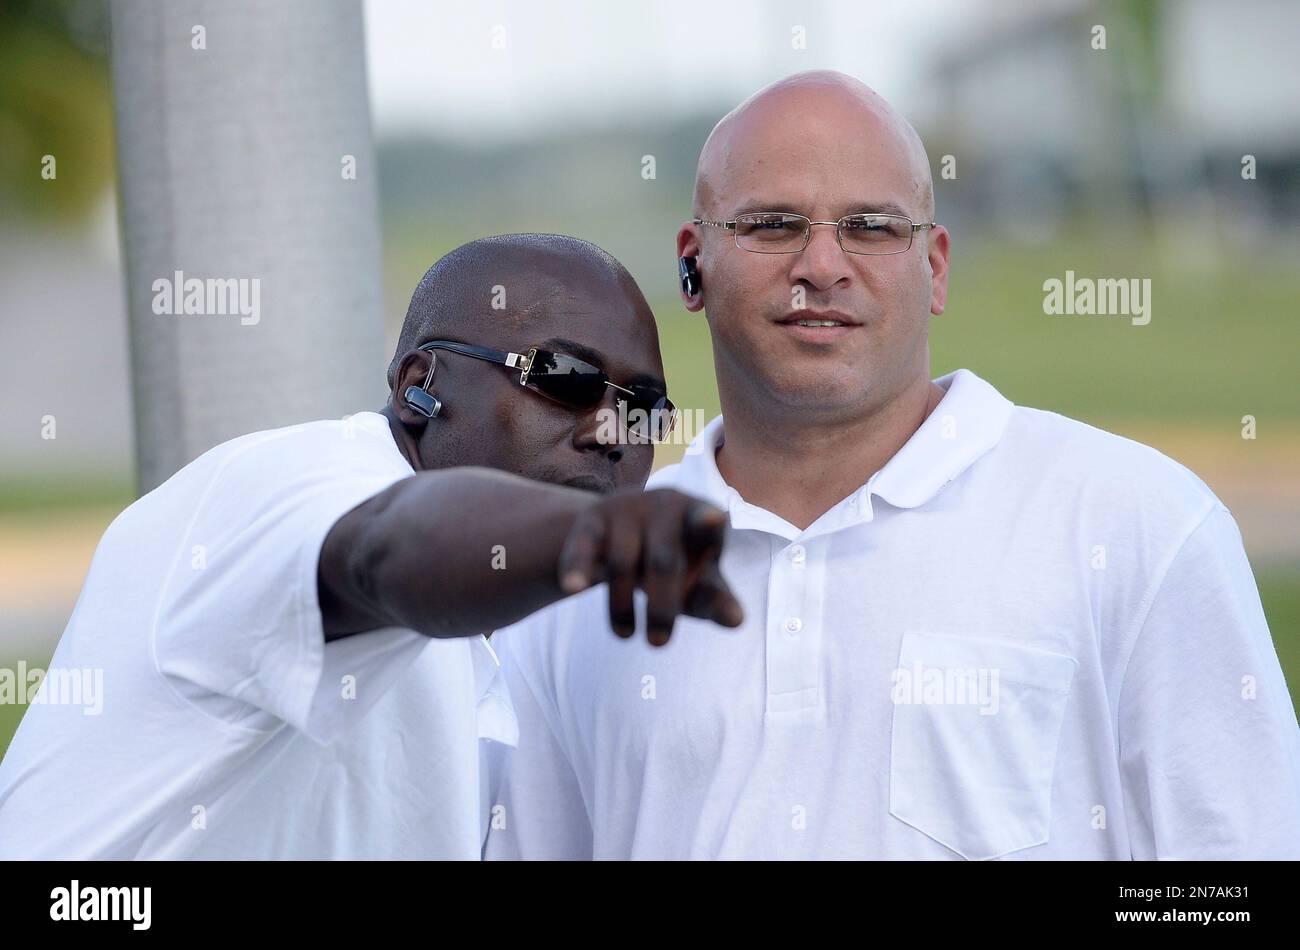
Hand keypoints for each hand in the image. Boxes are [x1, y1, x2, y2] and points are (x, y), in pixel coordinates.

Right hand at [557, 488, 743, 645]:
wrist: (627, 530)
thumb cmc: (679, 560)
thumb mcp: (699, 580)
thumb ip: (715, 598)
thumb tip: (736, 621)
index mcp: (699, 515)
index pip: (705, 520)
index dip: (707, 520)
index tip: (713, 519)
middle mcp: (663, 505)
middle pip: (663, 560)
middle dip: (662, 605)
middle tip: (659, 645)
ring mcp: (625, 509)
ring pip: (623, 563)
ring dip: (622, 604)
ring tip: (626, 637)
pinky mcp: (592, 521)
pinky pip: (584, 547)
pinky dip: (577, 567)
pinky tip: (572, 589)